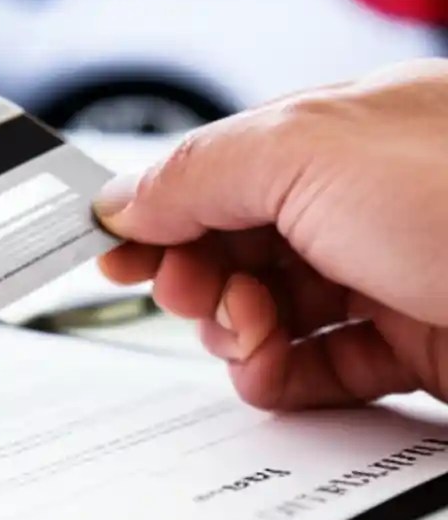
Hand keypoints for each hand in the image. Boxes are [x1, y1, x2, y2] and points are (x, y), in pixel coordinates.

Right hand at [95, 59, 447, 410]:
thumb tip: (122, 200)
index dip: (150, 216)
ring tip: (254, 337)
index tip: (108, 252)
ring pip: (263, 317)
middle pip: (226, 251)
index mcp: (318, 139)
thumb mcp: (305, 150)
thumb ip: (196, 172)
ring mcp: (379, 274)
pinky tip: (278, 375)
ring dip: (235, 336)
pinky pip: (314, 369)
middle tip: (202, 295)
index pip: (204, 178)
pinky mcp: (412, 344)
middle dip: (195, 281)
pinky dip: (282, 379)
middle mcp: (347, 204)